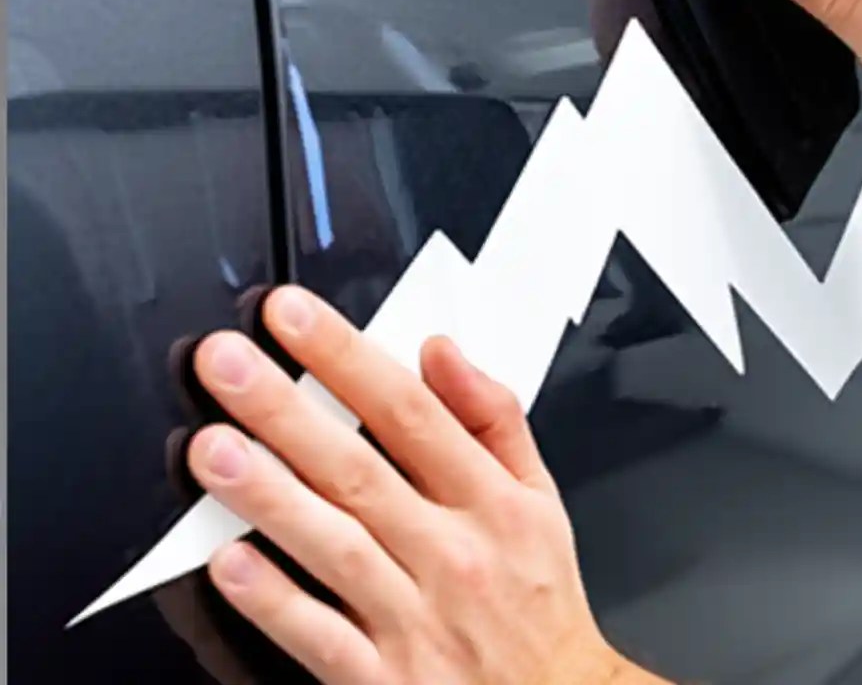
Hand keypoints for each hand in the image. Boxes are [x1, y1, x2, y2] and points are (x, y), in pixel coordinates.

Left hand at [184, 286, 663, 683]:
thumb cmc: (540, 603)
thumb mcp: (541, 501)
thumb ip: (494, 420)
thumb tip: (444, 354)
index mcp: (492, 503)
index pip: (412, 413)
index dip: (347, 359)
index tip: (294, 319)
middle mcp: (453, 554)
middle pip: (360, 469)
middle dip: (287, 410)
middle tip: (227, 363)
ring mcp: (417, 618)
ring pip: (335, 545)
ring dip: (270, 494)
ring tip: (214, 448)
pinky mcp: (385, 678)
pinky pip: (322, 637)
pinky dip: (276, 600)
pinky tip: (233, 563)